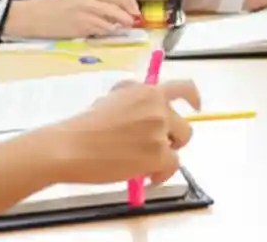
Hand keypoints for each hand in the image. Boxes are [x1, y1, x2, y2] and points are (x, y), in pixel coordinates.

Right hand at [6, 0, 140, 37]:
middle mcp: (90, 1)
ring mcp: (87, 15)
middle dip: (129, 17)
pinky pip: (102, 31)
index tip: (135, 11)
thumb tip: (117, 6)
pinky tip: (107, 32)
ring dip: (120, 26)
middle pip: (118, 8)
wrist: (38, 17)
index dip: (131, 4)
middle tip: (132, 22)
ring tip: (121, 28)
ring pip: (112, 22)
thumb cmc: (58, 6)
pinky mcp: (82, 28)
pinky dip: (108, 32)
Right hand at [49, 80, 200, 185]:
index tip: (195, 106)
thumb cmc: (85, 125)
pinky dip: (161, 175)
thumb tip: (146, 112)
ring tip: (144, 165)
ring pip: (177, 148)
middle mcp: (158, 108)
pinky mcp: (159, 154)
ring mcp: (160, 131)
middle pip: (183, 127)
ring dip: (164, 156)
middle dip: (171, 140)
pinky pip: (172, 166)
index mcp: (147, 92)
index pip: (183, 88)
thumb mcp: (111, 100)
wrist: (71, 147)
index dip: (193, 97)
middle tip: (153, 149)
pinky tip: (146, 178)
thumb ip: (134, 100)